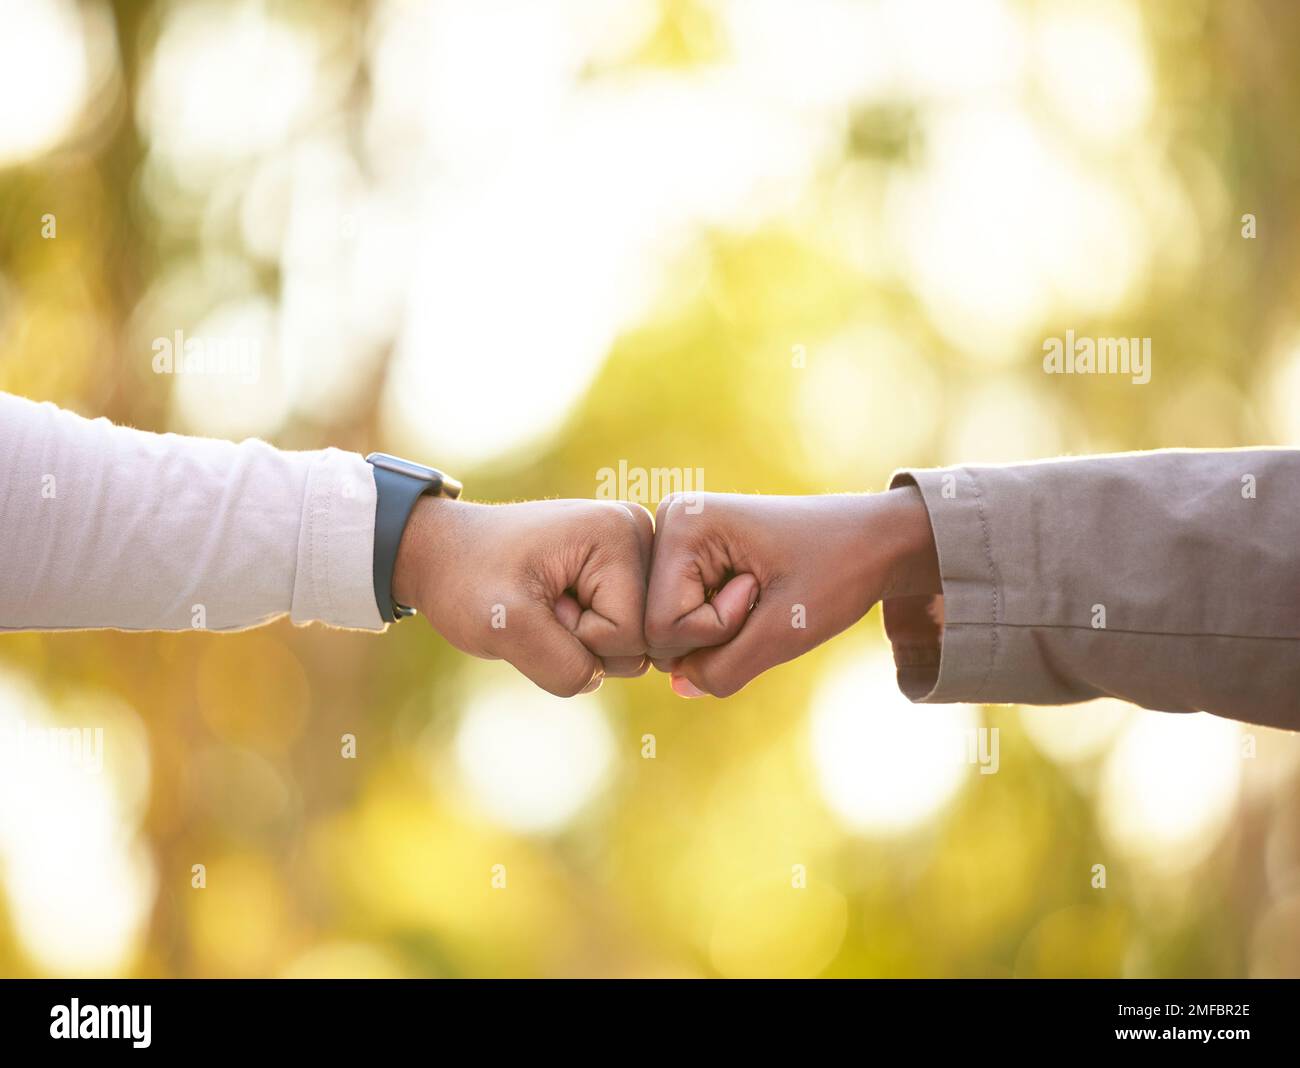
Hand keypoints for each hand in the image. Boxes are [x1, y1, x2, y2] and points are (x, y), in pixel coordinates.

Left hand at [393, 497, 653, 695]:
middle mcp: (639, 534)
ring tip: (546, 605)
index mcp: (619, 533)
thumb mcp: (504, 626)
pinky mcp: (623, 573)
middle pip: (641, 639)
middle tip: (541, 605)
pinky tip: (557, 606)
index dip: (579, 638)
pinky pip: (622, 638)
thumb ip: (563, 666)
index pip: (630, 632)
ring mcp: (635, 553)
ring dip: (582, 642)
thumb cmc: (466, 579)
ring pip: (633, 645)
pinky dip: (585, 637)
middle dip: (584, 642)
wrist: (444, 554)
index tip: (539, 604)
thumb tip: (599, 678)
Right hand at [644, 486, 939, 697]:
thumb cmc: (838, 572)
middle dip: (715, 633)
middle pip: (658, 629)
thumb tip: (679, 686)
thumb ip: (721, 670)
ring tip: (762, 592)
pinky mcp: (691, 558)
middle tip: (764, 593)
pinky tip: (753, 594)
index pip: (661, 627)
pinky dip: (724, 625)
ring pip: (673, 631)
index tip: (762, 591)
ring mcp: (678, 541)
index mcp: (682, 522)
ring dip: (722, 633)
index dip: (716, 631)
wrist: (877, 540)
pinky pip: (687, 620)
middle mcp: (669, 522)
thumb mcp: (783, 634)